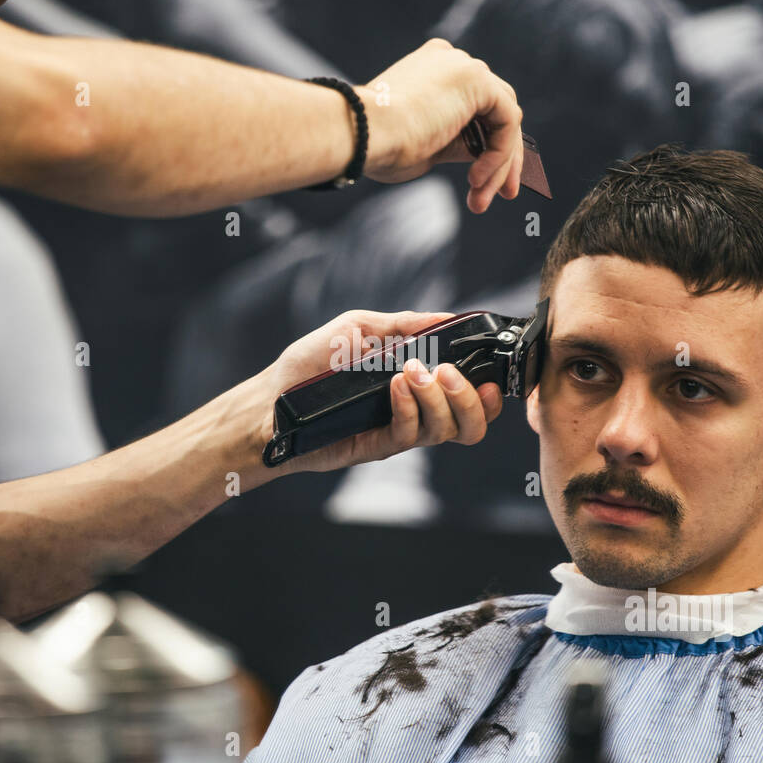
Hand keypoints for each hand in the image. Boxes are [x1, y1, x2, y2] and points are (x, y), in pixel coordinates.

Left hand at [256, 310, 503, 473]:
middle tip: (449, 372)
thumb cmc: (312, 362)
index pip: (472, 396)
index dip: (490, 390)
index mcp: (420, 384)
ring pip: (447, 430)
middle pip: (472, 423)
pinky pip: (411, 434)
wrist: (272, 397)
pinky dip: (410, 408)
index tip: (490, 372)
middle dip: (471, 397)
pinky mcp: (378, 446)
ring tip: (413, 373)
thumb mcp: (359, 328)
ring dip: (439, 398)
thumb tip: (447, 317)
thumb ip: (404, 324)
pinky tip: (395, 387)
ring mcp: (399, 430)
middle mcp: (417, 411)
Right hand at [355, 38, 524, 213]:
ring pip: (504, 120)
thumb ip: (457, 143)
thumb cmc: (381, 145)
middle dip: (502, 157)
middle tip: (502, 195)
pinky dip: (500, 154)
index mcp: (434, 70)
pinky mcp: (479, 81)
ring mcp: (466, 67)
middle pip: (495, 112)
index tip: (483, 182)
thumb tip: (483, 156)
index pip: (476, 107)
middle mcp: (452, 62)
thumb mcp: (428, 146)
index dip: (487, 146)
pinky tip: (476, 178)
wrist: (362, 134)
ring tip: (480, 198)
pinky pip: (507, 121)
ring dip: (500, 164)